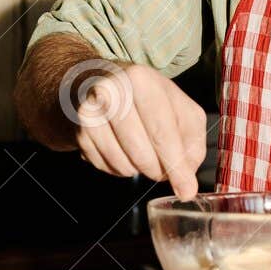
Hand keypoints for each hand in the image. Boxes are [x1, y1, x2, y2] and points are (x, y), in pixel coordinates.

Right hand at [63, 60, 207, 197]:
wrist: (93, 82)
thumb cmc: (141, 95)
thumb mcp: (176, 103)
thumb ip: (191, 138)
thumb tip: (187, 179)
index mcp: (140, 80)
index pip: (162, 132)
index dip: (177, 165)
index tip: (186, 189)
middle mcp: (110, 93)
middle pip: (142, 153)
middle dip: (159, 170)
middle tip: (165, 170)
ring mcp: (90, 115)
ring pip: (125, 165)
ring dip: (140, 168)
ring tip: (143, 150)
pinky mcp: (79, 134)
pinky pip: (107, 168)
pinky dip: (121, 167)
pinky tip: (123, 149)